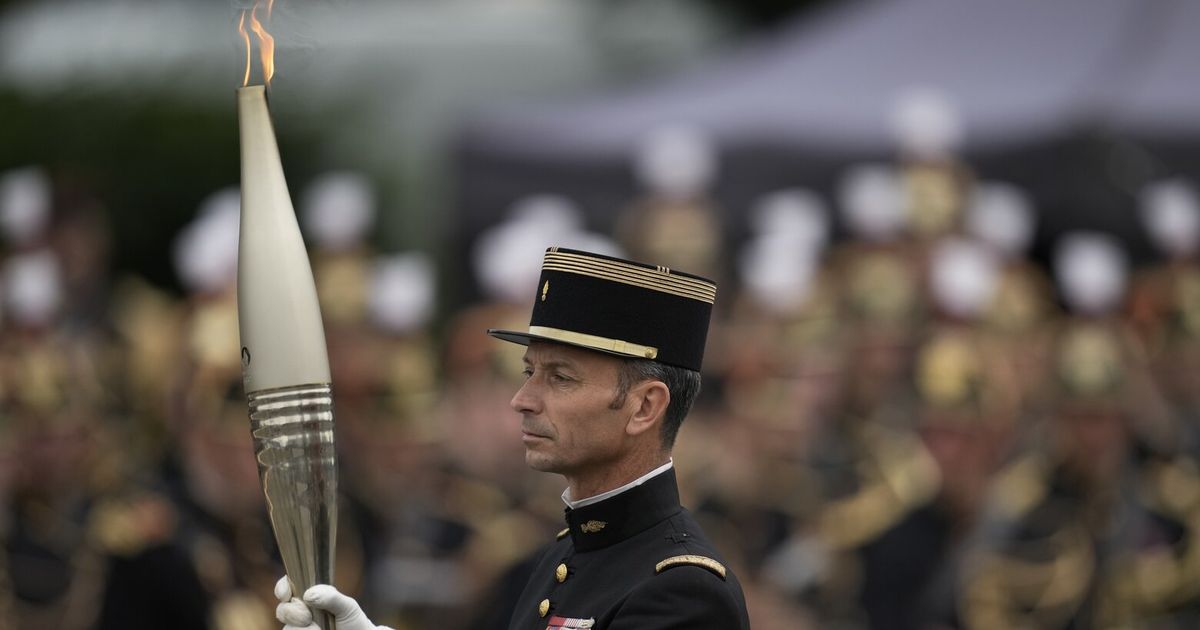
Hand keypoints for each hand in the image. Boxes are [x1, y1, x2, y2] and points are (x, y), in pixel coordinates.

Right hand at [274, 576, 392, 629]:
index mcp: (311, 597)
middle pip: (282, 609)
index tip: (286, 594)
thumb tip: (308, 595)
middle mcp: (302, 613)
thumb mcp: (347, 606)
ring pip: (287, 628)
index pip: (288, 587)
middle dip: (292, 612)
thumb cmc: (354, 623)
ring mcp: (300, 629)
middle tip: (308, 618)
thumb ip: (330, 597)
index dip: (282, 588)